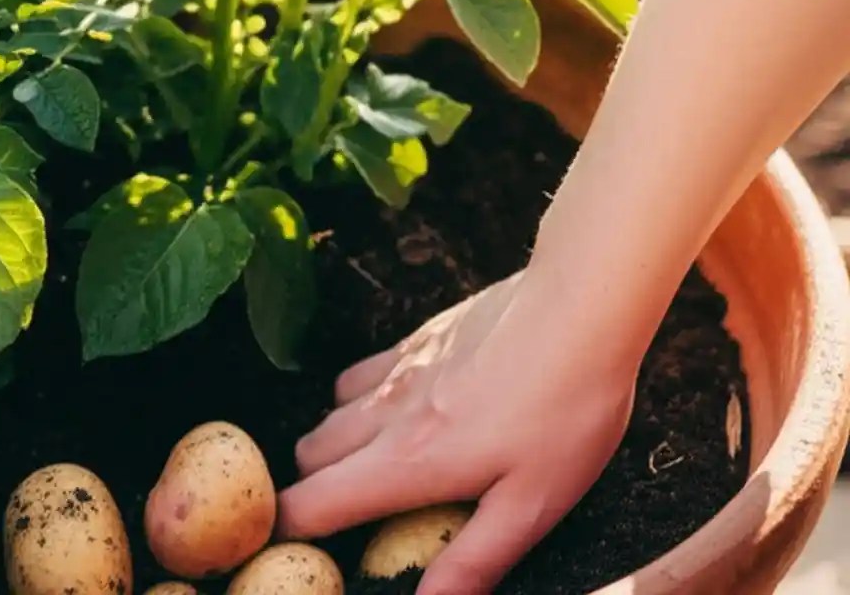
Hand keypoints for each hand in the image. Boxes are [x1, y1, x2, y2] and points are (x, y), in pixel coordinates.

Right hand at [277, 268, 644, 593]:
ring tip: (371, 470)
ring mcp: (396, 372)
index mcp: (406, 464)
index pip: (309, 503)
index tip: (303, 551)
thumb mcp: (534, 503)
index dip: (289, 532)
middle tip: (347, 520)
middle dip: (313, 492)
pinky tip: (396, 412)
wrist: (579, 309)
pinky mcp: (416, 340)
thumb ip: (475, 559)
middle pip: (307, 458)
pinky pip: (358, 376)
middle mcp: (385, 416)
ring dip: (334, 448)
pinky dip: (356, 403)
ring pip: (329, 416)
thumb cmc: (566, 410)